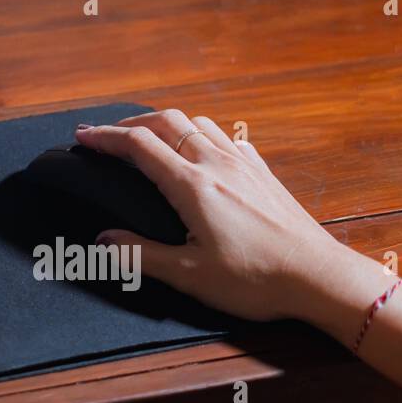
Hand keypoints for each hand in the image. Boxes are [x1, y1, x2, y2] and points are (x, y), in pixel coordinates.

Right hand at [75, 111, 392, 336]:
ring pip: (197, 122)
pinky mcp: (263, 172)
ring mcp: (242, 163)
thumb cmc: (255, 280)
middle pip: (166, 122)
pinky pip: (225, 136)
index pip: (138, 146)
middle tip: (106, 135)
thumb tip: (103, 238)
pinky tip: (199, 150)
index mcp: (191, 185)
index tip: (82, 137)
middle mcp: (215, 163)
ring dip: (165, 123)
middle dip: (130, 123)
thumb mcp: (190, 276)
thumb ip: (141, 254)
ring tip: (147, 137)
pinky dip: (199, 133)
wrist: (320, 277)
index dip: (105, 137)